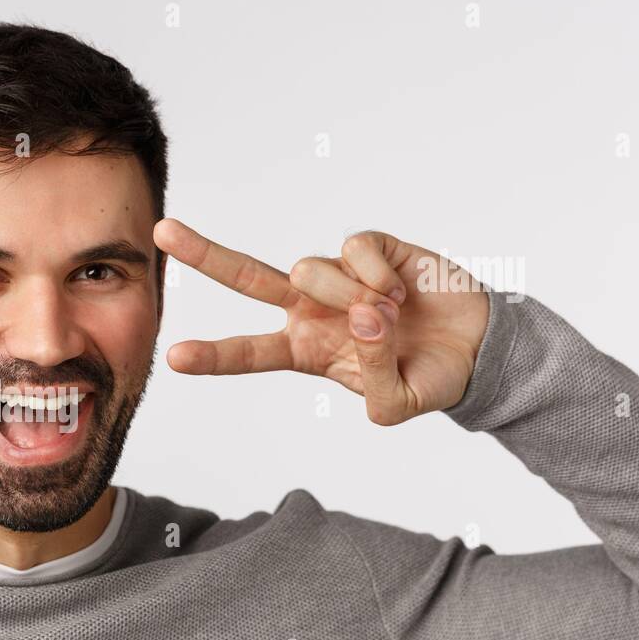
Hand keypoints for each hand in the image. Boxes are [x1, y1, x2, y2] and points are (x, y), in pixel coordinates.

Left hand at [152, 220, 491, 424]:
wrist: (477, 349)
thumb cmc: (427, 379)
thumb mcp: (396, 406)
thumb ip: (372, 377)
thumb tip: (362, 316)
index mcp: (303, 351)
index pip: (248, 354)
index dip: (213, 356)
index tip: (174, 358)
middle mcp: (309, 310)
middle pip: (247, 278)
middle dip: (205, 255)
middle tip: (161, 233)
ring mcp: (336, 276)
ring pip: (307, 270)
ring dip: (349, 297)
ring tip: (390, 315)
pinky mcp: (369, 248)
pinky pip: (353, 249)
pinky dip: (377, 272)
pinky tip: (401, 288)